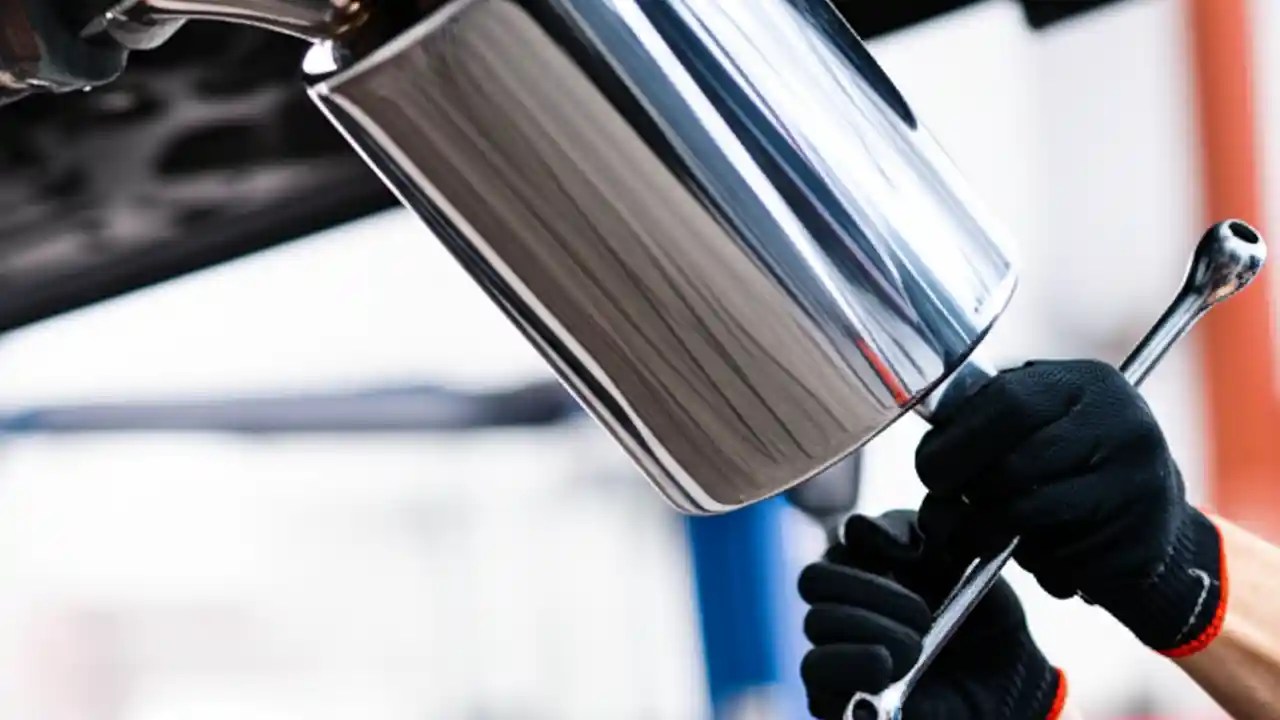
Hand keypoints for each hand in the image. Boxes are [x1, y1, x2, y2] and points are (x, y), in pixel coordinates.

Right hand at [798, 511, 1064, 719]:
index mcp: (871, 570)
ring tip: (916, 650)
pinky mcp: (833, 697)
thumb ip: (918, 535)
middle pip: (814, 579)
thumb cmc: (988, 629)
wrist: (1009, 692)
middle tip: (923, 616)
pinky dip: (851, 662)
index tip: (914, 554)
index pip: (842, 540)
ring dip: (870, 628)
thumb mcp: (968, 567)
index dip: (871, 539)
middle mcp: (845, 608)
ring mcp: (837, 652)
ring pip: (816, 621)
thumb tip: (861, 526)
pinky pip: (814, 669)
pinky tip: (886, 668)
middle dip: (868, 589)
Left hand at [916, 359, 1225, 655]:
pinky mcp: (1144, 540)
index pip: (1007, 403)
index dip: (957, 444)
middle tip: (955, 514)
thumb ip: (986, 424)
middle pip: (1013, 467)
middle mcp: (1124, 425)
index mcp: (1086, 383)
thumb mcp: (1039, 418)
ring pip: (1031, 517)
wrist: (1154, 511)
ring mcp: (1141, 484)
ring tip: (992, 534)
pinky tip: (1045, 551)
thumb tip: (932, 463)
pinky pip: (1061, 560)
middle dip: (970, 499)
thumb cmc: (1073, 458)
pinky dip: (1038, 565)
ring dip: (995, 535)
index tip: (932, 473)